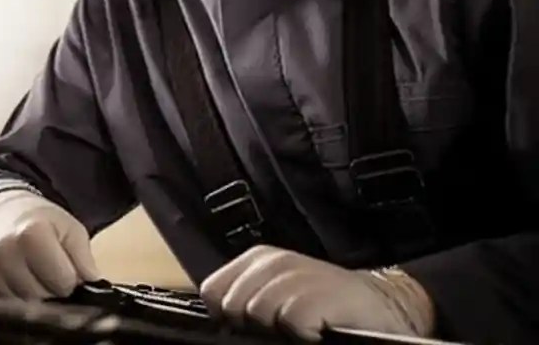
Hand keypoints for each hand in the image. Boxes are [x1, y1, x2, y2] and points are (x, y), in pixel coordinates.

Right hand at [0, 189, 100, 299]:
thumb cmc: (38, 219)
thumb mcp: (69, 228)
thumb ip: (85, 260)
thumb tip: (94, 288)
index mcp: (31, 235)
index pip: (64, 283)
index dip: (70, 279)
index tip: (65, 267)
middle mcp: (4, 252)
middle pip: (43, 297)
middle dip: (52, 289)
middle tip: (49, 270)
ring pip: (24, 305)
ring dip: (34, 296)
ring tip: (33, 273)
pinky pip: (5, 304)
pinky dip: (16, 297)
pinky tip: (18, 278)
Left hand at [199, 245, 435, 341]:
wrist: (379, 304)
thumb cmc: (323, 302)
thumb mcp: (277, 291)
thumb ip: (247, 297)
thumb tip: (220, 320)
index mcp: (257, 259)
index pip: (211, 290)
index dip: (224, 313)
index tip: (246, 323)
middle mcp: (273, 262)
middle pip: (231, 305)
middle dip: (249, 323)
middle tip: (279, 326)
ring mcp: (296, 277)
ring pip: (256, 313)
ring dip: (277, 328)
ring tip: (299, 325)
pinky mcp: (317, 295)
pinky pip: (290, 321)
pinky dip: (301, 332)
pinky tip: (315, 329)